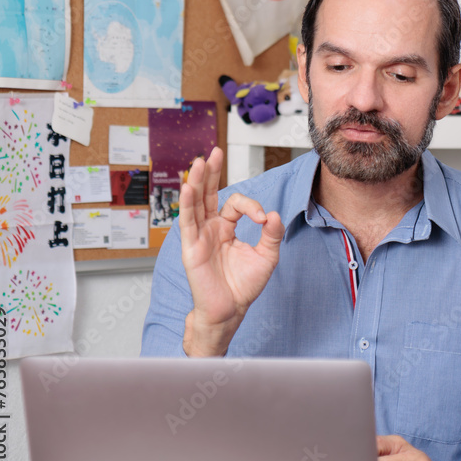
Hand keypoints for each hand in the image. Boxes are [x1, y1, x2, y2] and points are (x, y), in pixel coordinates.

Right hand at [179, 147, 283, 356]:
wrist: (230, 309)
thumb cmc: (244, 286)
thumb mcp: (267, 256)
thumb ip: (271, 234)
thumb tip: (273, 213)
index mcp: (227, 228)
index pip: (235, 204)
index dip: (251, 206)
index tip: (262, 219)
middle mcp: (211, 228)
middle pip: (208, 194)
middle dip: (211, 173)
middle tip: (214, 151)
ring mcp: (199, 236)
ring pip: (196, 202)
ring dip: (197, 181)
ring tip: (200, 161)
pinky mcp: (191, 247)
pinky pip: (187, 221)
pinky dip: (187, 203)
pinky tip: (189, 186)